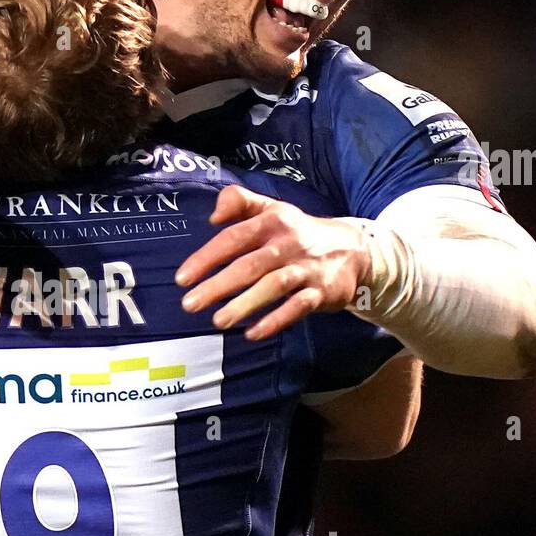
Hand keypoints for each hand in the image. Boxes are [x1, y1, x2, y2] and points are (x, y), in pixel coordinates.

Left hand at [175, 185, 371, 339]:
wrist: (353, 249)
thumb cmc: (297, 232)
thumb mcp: (271, 209)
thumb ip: (239, 202)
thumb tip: (212, 216)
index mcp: (272, 221)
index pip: (234, 238)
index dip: (207, 257)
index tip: (182, 278)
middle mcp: (288, 243)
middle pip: (250, 265)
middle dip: (218, 285)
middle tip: (190, 304)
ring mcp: (306, 269)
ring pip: (273, 286)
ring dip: (245, 304)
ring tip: (218, 321)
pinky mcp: (321, 292)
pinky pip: (298, 307)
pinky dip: (276, 320)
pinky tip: (253, 333)